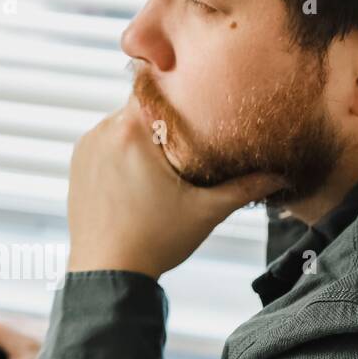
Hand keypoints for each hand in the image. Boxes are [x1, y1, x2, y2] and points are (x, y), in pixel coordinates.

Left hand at [66, 94, 285, 278]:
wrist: (107, 274)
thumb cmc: (154, 242)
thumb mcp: (205, 211)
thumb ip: (244, 188)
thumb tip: (280, 175)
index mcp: (132, 130)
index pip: (156, 84)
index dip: (179, 85)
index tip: (198, 95)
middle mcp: (103, 130)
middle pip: (140, 105)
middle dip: (164, 116)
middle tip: (190, 132)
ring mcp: (86, 147)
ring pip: (121, 124)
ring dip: (142, 134)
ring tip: (165, 156)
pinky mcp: (77, 164)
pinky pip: (104, 143)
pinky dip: (121, 151)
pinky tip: (140, 172)